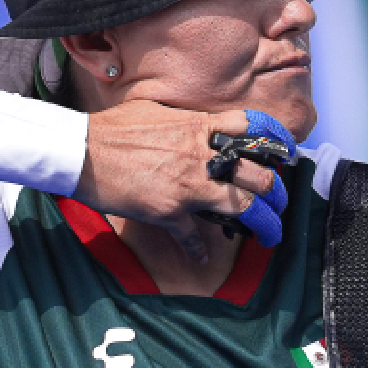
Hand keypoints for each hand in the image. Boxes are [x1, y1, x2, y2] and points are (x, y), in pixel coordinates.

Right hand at [74, 99, 280, 262]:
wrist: (80, 151)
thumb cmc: (113, 128)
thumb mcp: (157, 110)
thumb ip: (185, 120)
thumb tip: (199, 122)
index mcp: (200, 127)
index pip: (253, 128)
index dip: (276, 139)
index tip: (287, 151)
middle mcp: (202, 156)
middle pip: (258, 174)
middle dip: (276, 191)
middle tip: (279, 200)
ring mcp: (188, 185)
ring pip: (243, 206)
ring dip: (263, 223)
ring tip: (269, 233)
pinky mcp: (169, 211)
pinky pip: (192, 236)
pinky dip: (197, 249)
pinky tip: (201, 258)